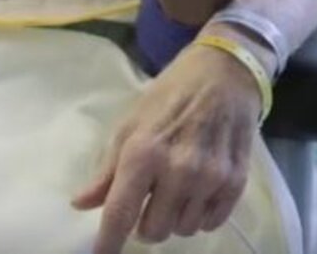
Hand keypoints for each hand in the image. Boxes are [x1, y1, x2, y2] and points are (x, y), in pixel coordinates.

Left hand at [72, 42, 262, 252]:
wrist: (222, 78)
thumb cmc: (165, 100)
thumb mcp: (127, 127)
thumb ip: (106, 171)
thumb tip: (80, 204)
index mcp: (142, 153)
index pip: (122, 212)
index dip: (108, 241)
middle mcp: (178, 171)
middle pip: (153, 230)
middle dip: (142, 225)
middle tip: (143, 203)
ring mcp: (211, 179)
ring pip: (182, 230)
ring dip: (171, 220)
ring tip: (170, 192)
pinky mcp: (236, 184)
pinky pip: (209, 223)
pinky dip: (196, 217)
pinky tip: (193, 194)